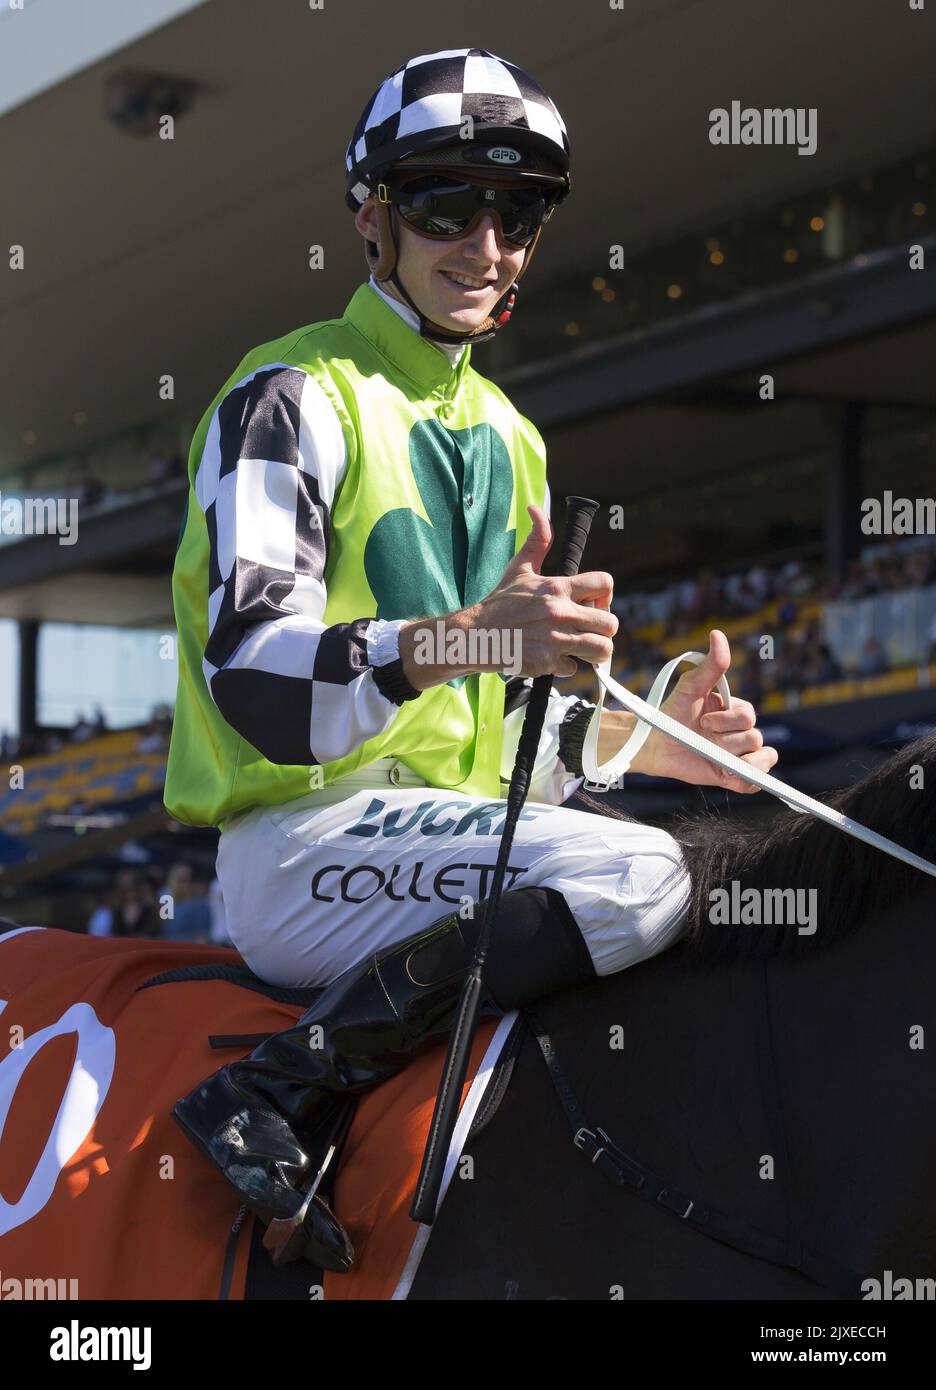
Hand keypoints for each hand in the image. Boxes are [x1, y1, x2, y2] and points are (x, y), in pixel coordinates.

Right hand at [473, 504, 616, 676]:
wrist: (475, 634)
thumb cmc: (500, 601)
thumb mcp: (519, 568)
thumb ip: (537, 539)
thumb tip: (536, 508)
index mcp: (557, 588)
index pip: (605, 584)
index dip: (605, 594)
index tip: (595, 602)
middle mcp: (560, 613)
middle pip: (611, 623)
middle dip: (605, 628)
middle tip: (590, 629)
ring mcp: (555, 640)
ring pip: (602, 649)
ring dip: (595, 651)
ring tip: (582, 647)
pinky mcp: (546, 662)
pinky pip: (574, 668)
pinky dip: (567, 666)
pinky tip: (554, 658)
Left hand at [629, 629, 777, 792]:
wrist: (654, 744)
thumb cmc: (671, 713)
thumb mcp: (691, 687)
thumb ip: (710, 665)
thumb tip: (718, 635)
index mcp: (734, 712)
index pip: (749, 715)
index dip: (727, 719)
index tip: (703, 720)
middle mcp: (739, 734)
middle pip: (754, 737)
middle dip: (727, 739)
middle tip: (702, 737)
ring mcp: (737, 756)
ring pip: (760, 759)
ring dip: (736, 758)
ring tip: (714, 755)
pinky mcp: (731, 776)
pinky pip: (755, 782)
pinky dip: (748, 779)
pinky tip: (729, 773)